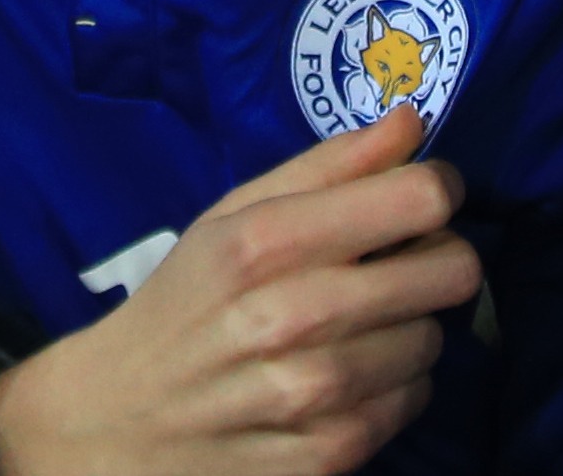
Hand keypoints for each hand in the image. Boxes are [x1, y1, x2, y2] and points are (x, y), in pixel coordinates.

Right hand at [0, 111, 474, 475]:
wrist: (114, 421)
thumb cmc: (183, 305)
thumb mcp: (230, 219)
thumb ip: (326, 168)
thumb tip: (411, 120)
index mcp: (262, 243)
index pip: (418, 199)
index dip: (438, 190)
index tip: (423, 198)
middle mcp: (289, 316)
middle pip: (449, 270)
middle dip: (436, 259)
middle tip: (399, 265)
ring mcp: (309, 393)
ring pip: (433, 339)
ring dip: (411, 327)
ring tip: (360, 326)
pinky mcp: (324, 455)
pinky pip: (411, 402)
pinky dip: (396, 386)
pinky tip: (352, 376)